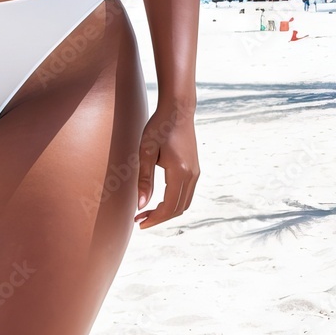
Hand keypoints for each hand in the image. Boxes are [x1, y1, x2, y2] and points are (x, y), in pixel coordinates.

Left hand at [134, 101, 198, 228]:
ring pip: (184, 203)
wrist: (178, 110)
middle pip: (178, 209)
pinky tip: (159, 198)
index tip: (139, 223)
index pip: (169, 207)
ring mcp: (196, 173)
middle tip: (139, 219)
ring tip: (147, 211)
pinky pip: (186, 193)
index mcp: (180, 173)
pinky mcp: (195, 169)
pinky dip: (173, 201)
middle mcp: (192, 176)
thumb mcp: (146, 151)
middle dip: (159, 218)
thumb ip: (144, 179)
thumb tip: (141, 205)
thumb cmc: (159, 127)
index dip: (154, 219)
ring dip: (167, 211)